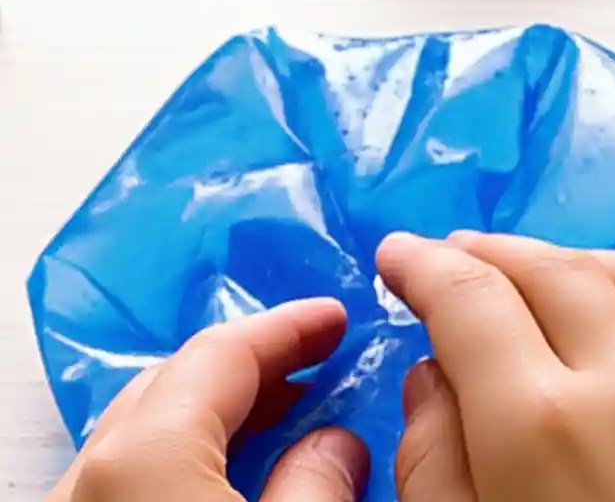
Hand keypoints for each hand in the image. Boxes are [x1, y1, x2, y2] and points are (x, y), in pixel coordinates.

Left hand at [47, 299, 368, 501]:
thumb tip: (336, 446)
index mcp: (144, 457)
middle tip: (317, 354)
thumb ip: (316, 484)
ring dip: (218, 410)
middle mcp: (92, 476)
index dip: (289, 328)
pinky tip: (231, 471)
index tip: (335, 318)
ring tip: (285, 411)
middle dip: (252, 362)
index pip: (223, 354)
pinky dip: (186, 452)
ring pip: (147, 432)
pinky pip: (130, 474)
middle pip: (176, 383)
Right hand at [377, 231, 614, 501]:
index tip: (398, 260)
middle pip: (553, 272)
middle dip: (491, 253)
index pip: (470, 299)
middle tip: (450, 259)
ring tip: (528, 271)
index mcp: (543, 426)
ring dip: (572, 258)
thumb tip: (434, 378)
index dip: (423, 268)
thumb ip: (435, 463)